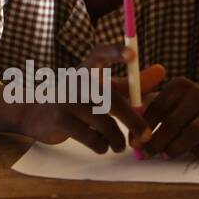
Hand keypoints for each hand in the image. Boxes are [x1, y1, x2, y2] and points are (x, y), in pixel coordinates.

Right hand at [0, 44, 155, 153]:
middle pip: (111, 99)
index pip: (99, 53)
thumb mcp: (102, 88)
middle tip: (146, 136)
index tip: (131, 54)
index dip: (114, 52)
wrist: (35, 114)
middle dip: (134, 121)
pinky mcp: (60, 120)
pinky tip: (102, 146)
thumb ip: (131, 83)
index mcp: (86, 69)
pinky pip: (91, 137)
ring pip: (104, 122)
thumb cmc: (76, 100)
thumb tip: (162, 71)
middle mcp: (75, 81)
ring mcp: (66, 100)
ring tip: (119, 145)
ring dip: (117, 140)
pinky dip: (102, 146)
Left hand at [141, 77, 198, 159]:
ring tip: (165, 155)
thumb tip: (134, 138)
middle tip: (146, 153)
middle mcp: (197, 95)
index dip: (143, 126)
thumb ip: (150, 112)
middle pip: (172, 122)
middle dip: (157, 141)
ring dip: (175, 147)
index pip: (157, 107)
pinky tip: (190, 154)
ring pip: (192, 133)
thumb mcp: (170, 99)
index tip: (134, 142)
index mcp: (179, 86)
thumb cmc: (187, 105)